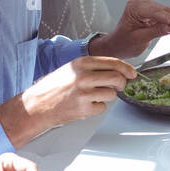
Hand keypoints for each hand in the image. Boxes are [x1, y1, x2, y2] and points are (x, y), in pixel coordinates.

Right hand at [17, 55, 136, 130]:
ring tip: (90, 97)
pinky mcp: (84, 108)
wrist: (37, 105)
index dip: (126, 68)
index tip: (132, 73)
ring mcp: (84, 93)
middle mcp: (84, 76)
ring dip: (106, 97)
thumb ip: (92, 67)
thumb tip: (116, 69)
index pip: (113, 62)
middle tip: (119, 87)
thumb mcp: (71, 69)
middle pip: (117, 78)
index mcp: (81, 63)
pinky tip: (84, 105)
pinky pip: (102, 107)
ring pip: (111, 94)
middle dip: (122, 84)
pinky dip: (96, 108)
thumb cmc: (54, 88)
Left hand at [92, 0, 169, 58]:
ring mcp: (146, 5)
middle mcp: (140, 2)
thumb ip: (155, 32)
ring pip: (168, 14)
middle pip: (165, 12)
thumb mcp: (139, 40)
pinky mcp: (151, 10)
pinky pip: (165, 16)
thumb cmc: (123, 43)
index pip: (158, 12)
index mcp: (134, 7)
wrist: (116, 44)